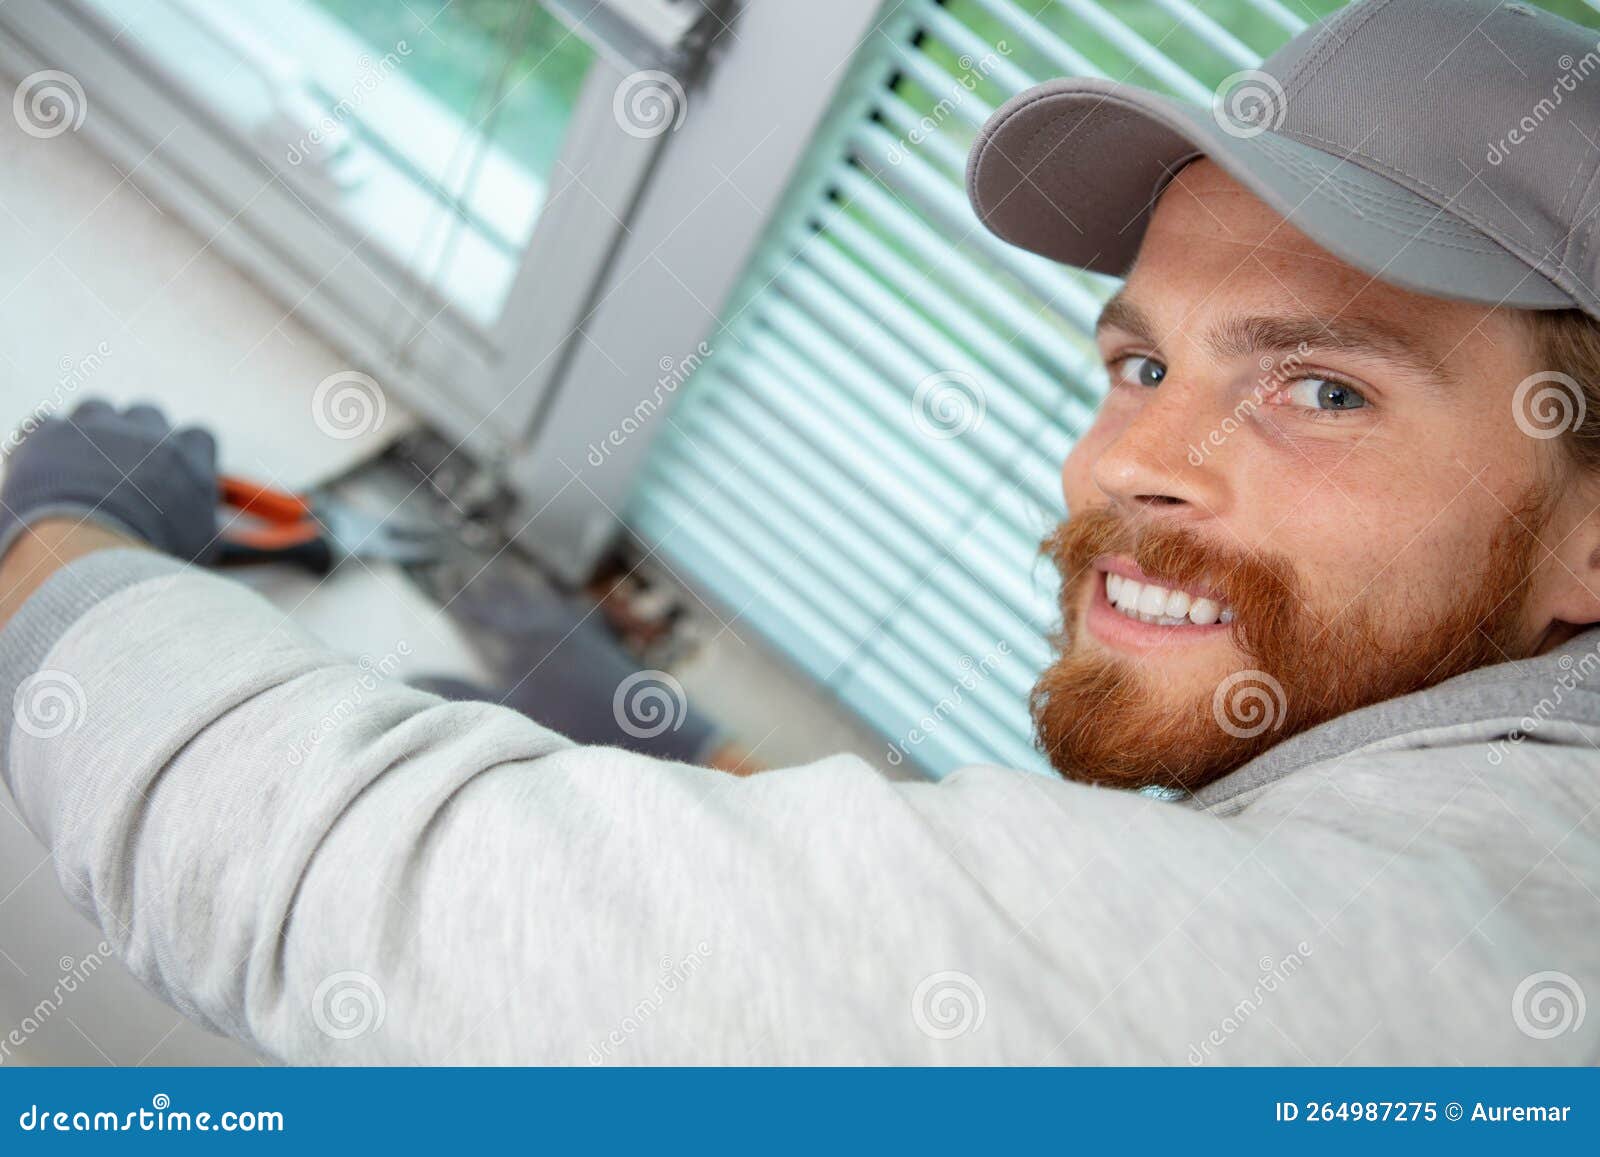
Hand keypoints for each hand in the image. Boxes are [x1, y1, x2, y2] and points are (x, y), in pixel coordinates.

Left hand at [0, 400, 219, 562]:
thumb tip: (200, 528)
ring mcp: (96, 429)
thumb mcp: (197, 552)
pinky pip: (44, 424)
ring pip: (97, 409)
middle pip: (146, 413)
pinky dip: (43, 443)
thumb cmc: (148, 564)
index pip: (198, 437)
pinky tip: (43, 470)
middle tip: (122, 470)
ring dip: (91, 431)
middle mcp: (147, 435)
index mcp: (188, 462)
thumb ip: (201, 525)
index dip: (184, 452)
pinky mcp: (48, 434)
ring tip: (79, 465)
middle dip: (136, 435)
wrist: (86, 557)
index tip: (172, 474)